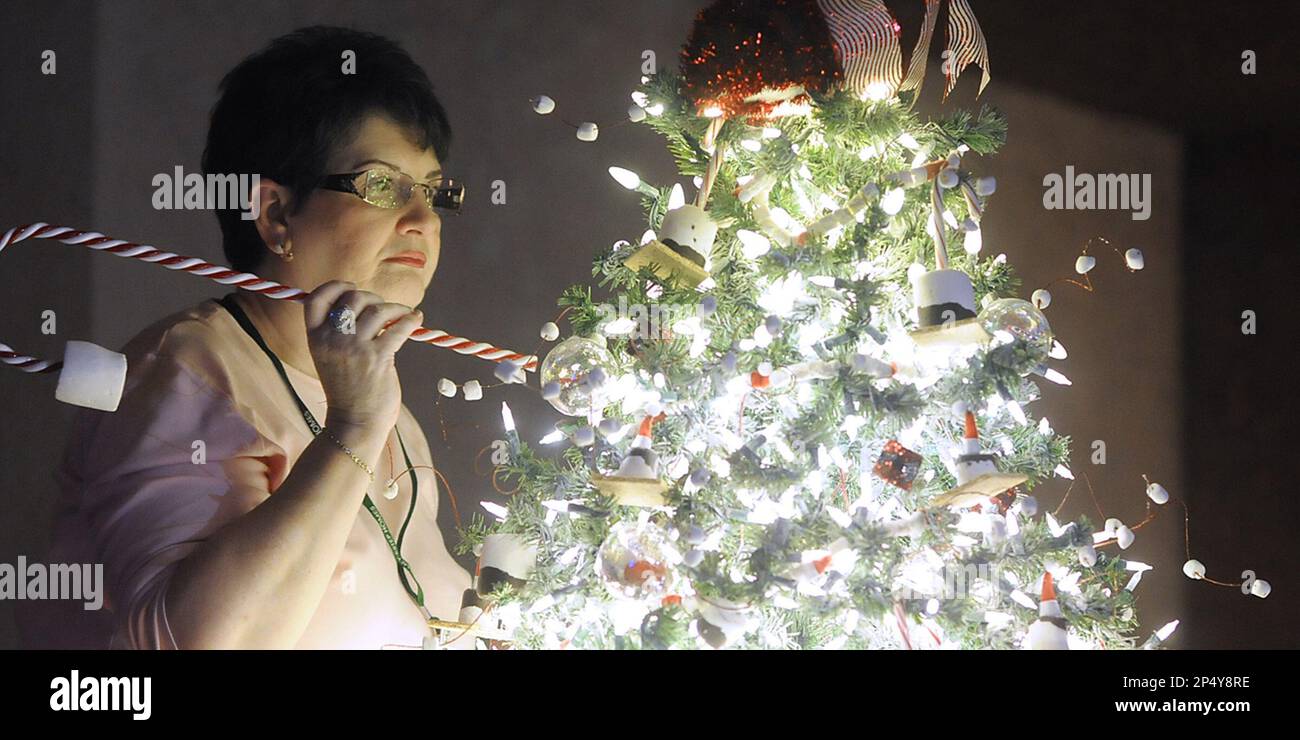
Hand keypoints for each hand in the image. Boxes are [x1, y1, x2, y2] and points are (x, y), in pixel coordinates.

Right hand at [302, 280, 422, 433]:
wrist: (354, 422)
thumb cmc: (347, 390)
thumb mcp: (331, 358)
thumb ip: (339, 333)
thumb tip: (368, 305)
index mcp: (315, 338)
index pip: (317, 299)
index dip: (334, 286)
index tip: (351, 287)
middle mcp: (331, 339)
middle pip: (352, 298)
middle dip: (373, 297)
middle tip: (384, 309)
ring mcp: (354, 348)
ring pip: (378, 309)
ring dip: (395, 308)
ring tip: (403, 314)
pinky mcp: (377, 357)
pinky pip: (399, 327)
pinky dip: (411, 319)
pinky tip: (417, 319)